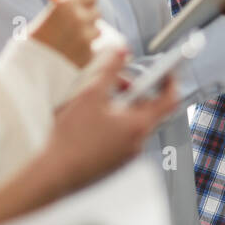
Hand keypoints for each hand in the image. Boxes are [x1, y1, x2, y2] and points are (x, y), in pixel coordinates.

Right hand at [27, 0, 99, 67]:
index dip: (88, 2)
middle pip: (97, 13)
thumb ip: (63, 14)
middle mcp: (78, 18)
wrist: (26, 70)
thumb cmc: (30, 44)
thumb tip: (79, 10)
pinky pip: (91, 49)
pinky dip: (84, 52)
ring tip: (71, 43)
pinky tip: (69, 56)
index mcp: (65, 4)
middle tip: (78, 27)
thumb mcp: (43, 20)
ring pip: (97, 31)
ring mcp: (85, 37)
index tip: (85, 7)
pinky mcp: (88, 54)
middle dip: (89, 19)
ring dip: (88, 36)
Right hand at [45, 50, 178, 192]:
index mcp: (138, 126)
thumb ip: (110, 70)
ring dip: (120, 106)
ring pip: (132, 122)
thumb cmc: (72, 138)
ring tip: (97, 101)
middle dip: (134, 91)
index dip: (169, 81)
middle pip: (147, 109)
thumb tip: (121, 51)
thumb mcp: (91, 94)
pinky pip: (122, 136)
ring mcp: (127, 155)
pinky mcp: (115, 162)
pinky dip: (113, 122)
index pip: (169, 100)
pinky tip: (90, 121)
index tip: (165, 70)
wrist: (55, 174)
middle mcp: (138, 142)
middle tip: (115, 82)